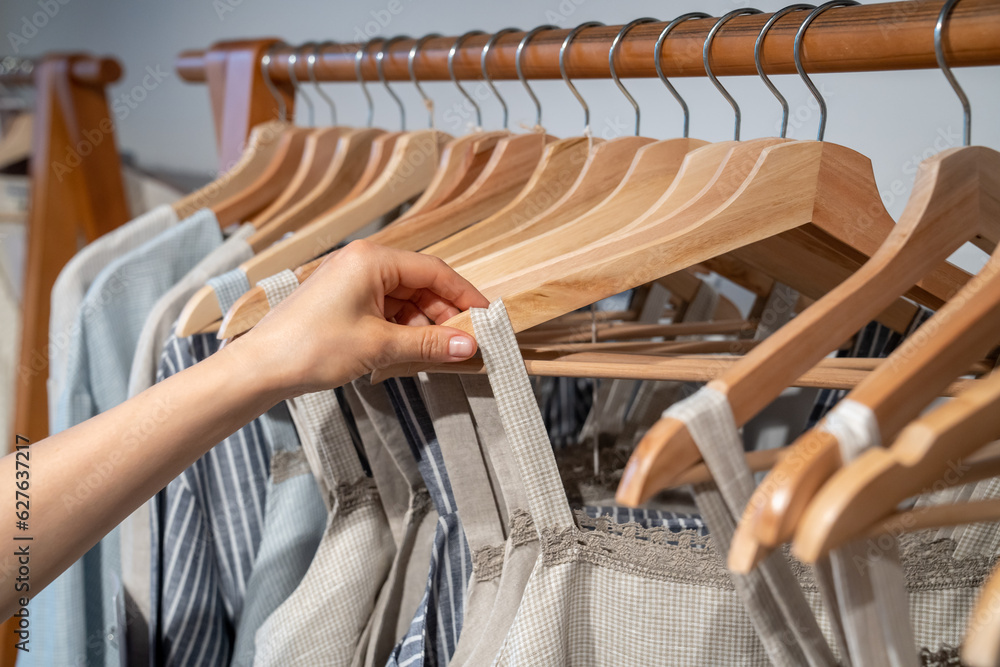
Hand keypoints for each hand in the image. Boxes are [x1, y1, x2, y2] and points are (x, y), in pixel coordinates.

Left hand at [231, 240, 488, 396]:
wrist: (261, 368)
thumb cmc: (312, 347)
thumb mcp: (380, 346)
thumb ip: (430, 344)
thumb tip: (470, 345)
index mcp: (372, 259)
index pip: (434, 271)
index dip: (465, 295)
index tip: (487, 318)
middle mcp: (363, 262)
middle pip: (421, 285)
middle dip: (445, 315)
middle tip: (467, 343)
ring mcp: (352, 281)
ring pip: (405, 300)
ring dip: (424, 327)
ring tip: (440, 355)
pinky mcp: (344, 301)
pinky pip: (386, 310)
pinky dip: (403, 330)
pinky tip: (413, 353)